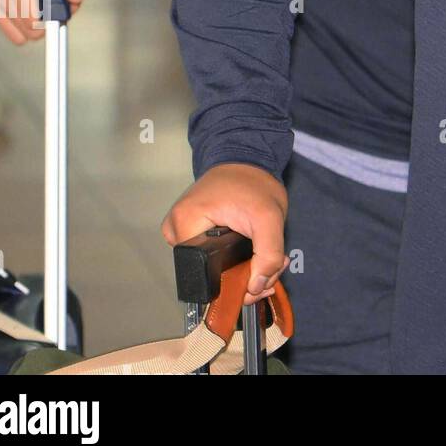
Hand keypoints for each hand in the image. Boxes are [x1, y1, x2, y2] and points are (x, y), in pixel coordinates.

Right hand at [162, 164, 290, 304]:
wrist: (247, 157)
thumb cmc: (253, 183)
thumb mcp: (270, 217)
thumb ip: (268, 255)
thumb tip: (255, 288)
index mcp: (184, 224)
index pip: (204, 275)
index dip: (236, 284)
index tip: (260, 283)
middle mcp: (175, 230)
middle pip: (209, 276)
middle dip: (244, 280)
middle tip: (269, 271)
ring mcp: (181, 230)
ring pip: (213, 269)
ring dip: (243, 271)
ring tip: (264, 261)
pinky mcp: (192, 230)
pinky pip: (211, 257)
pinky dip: (234, 260)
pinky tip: (253, 253)